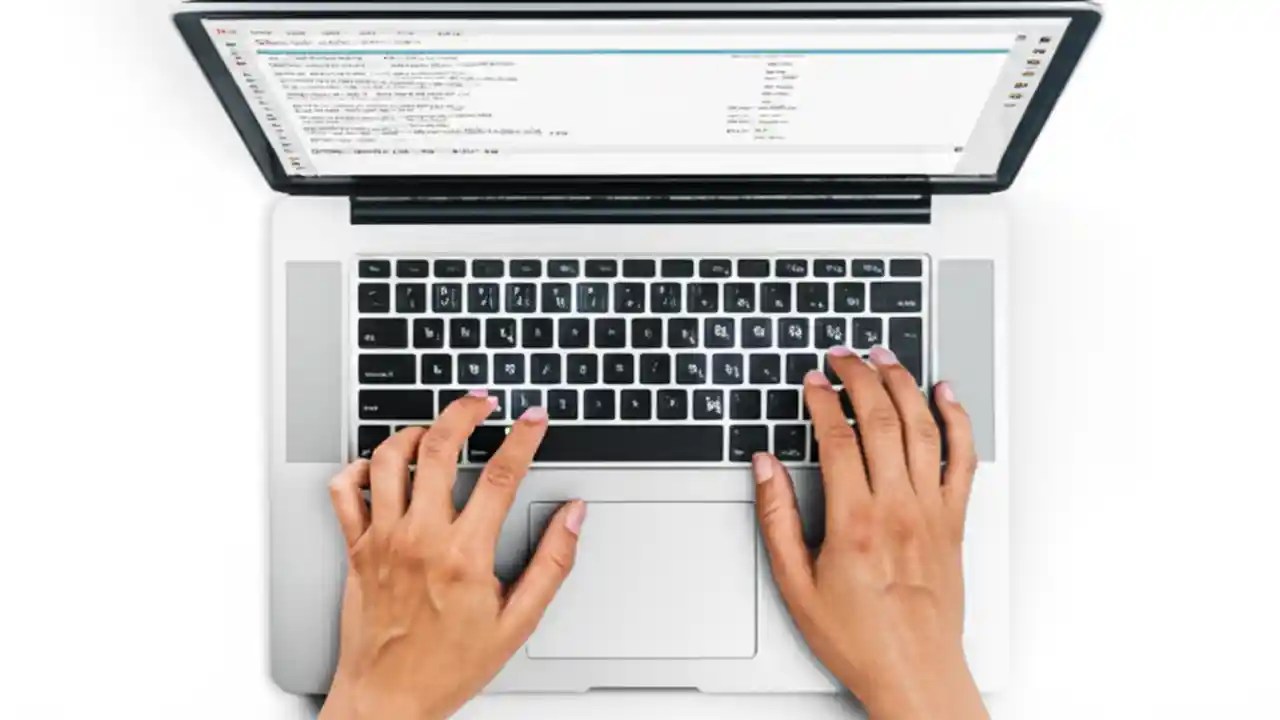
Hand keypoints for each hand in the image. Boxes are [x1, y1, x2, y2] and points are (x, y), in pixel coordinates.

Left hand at [320, 393, 585, 719]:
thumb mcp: (518, 623)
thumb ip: (552, 563)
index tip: (533, 418)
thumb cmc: (449, 667)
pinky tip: (382, 467)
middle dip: (465, 411)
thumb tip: (572, 517)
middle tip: (482, 402)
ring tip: (435, 428)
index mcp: (464, 556)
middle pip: (440, 448)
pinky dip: (361, 468)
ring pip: (390, 459)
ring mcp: (382, 540)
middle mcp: (420, 539)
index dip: (523, 437)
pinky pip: (345, 491)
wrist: (388, 701)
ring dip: (415, 432)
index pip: (502, 475)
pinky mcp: (356, 549)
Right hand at [753, 347, 984, 719]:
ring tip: (885, 359)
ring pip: (923, 428)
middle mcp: (898, 508)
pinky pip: (961, 459)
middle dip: (859, 377)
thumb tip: (765, 467)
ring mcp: (932, 511)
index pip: (837, 437)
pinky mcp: (954, 521)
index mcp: (854, 521)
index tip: (811, 381)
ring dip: (903, 385)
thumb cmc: (856, 637)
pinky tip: (945, 396)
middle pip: (881, 419)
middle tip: (843, 356)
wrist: (914, 672)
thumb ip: (776, 517)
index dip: (821, 399)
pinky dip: (957, 421)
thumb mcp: (794, 583)